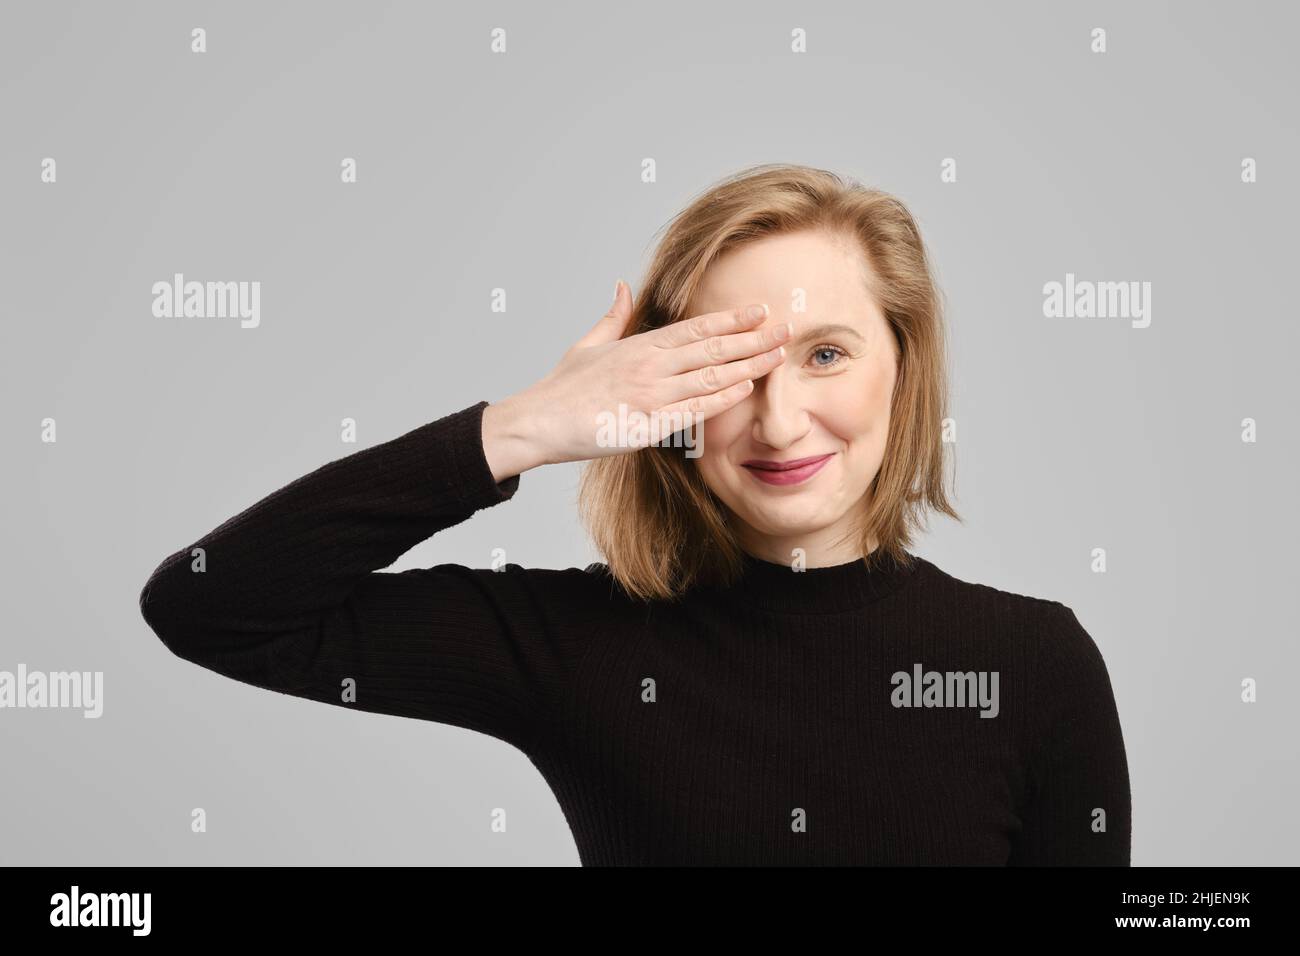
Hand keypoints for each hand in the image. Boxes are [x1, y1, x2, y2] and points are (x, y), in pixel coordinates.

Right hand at [482, 281, 789, 477]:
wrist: (539, 421)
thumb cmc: (562, 388)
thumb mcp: (587, 344)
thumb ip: (612, 316)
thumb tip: (623, 286)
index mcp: (639, 345)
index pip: (696, 327)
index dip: (732, 317)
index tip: (761, 310)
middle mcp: (650, 365)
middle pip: (713, 347)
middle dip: (754, 337)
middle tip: (788, 327)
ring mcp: (651, 394)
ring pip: (711, 376)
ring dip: (749, 365)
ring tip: (780, 356)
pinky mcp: (649, 425)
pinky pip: (694, 409)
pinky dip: (722, 398)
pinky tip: (746, 388)